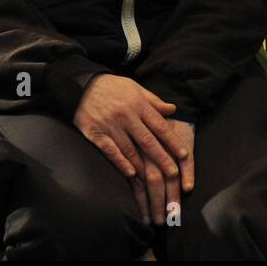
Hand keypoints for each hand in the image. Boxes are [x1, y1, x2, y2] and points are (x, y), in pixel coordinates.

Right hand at [73, 74, 187, 181]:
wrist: (82, 85)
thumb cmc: (112, 87)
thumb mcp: (135, 88)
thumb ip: (154, 101)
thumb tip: (173, 110)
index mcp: (138, 105)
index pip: (160, 126)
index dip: (173, 141)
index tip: (184, 154)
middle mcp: (126, 116)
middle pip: (147, 140)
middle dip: (162, 158)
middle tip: (173, 173)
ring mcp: (110, 125)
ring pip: (130, 149)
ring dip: (143, 166)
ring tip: (154, 180)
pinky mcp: (95, 133)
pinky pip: (110, 150)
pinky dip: (120, 162)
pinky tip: (130, 174)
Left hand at [133, 120, 195, 225]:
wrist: (173, 107)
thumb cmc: (150, 125)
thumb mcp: (138, 143)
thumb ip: (134, 159)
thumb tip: (131, 183)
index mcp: (139, 155)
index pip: (139, 184)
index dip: (142, 203)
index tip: (145, 221)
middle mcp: (152, 154)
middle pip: (154, 182)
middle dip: (157, 204)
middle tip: (159, 223)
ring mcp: (169, 149)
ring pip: (170, 176)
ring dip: (172, 197)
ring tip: (173, 215)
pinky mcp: (185, 144)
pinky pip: (187, 161)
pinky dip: (188, 174)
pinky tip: (187, 188)